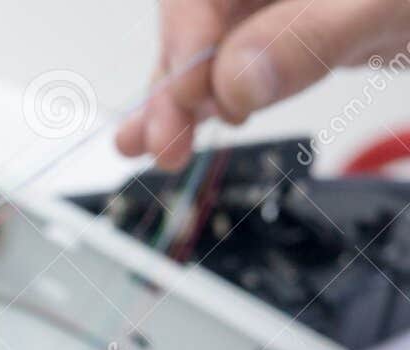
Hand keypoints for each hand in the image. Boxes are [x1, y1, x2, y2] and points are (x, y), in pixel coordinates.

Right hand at [118, 0, 409, 169]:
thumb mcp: (391, 4)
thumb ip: (312, 34)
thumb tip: (236, 83)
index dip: (185, 44)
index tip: (183, 104)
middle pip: (203, 11)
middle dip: (175, 78)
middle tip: (155, 141)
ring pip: (222, 36)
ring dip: (186, 94)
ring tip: (155, 144)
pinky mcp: (311, 15)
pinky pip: (253, 48)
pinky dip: (225, 89)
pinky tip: (198, 118)